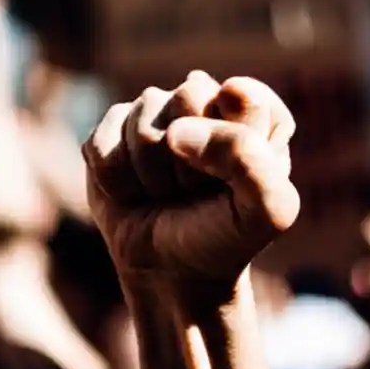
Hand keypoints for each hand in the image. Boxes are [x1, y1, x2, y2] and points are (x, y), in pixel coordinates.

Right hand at [82, 72, 298, 288]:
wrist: (171, 272)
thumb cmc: (223, 237)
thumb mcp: (267, 211)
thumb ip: (247, 158)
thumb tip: (175, 131)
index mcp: (256, 113)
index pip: (245, 96)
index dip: (231, 143)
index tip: (230, 182)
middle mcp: (204, 99)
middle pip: (187, 98)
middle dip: (186, 160)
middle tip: (193, 191)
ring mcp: (153, 111)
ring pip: (141, 123)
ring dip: (150, 176)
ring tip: (163, 194)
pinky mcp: (111, 129)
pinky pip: (102, 144)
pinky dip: (115, 181)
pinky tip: (132, 192)